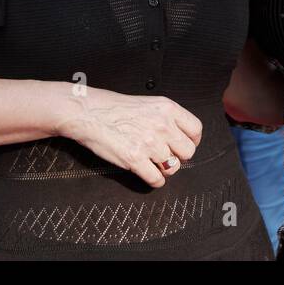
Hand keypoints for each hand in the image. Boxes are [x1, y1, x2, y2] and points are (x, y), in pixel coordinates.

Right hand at [56, 86, 203, 188]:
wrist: (87, 112)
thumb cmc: (113, 107)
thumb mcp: (148, 103)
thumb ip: (166, 117)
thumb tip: (178, 135)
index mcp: (167, 108)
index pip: (196, 130)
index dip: (191, 141)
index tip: (184, 145)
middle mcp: (162, 125)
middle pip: (188, 152)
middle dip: (178, 157)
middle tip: (167, 156)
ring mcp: (149, 143)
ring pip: (173, 168)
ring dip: (164, 169)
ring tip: (154, 165)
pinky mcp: (135, 159)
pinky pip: (156, 179)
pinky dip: (154, 181)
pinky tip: (148, 174)